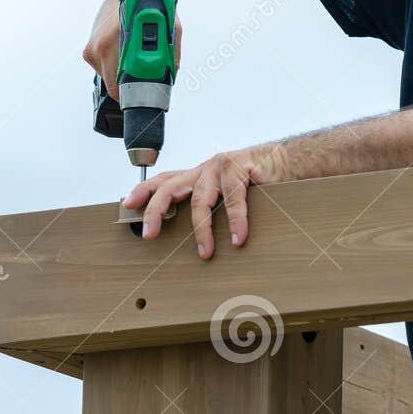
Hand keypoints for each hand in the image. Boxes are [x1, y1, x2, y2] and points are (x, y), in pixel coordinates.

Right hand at [82, 0, 181, 99]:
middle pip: (113, 84)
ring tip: (138, 51)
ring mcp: (91, 47)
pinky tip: (128, 47)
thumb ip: (170, 54)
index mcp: (110, 43)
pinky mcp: (90, 47)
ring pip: (109, 76)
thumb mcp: (171, 28)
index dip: (133, 93)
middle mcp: (97, 45)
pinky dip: (119, 63)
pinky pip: (106, 67)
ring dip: (125, 71)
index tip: (145, 94)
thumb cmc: (151, 0)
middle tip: (149, 71)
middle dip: (133, 82)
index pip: (116, 85)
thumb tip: (168, 77)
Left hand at [124, 142, 290, 256]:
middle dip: (156, 211)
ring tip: (206, 252)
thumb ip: (208, 203)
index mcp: (197, 174)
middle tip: (149, 234)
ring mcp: (221, 167)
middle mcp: (204, 168)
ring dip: (202, 230)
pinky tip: (238, 239)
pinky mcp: (241, 169)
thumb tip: (193, 235)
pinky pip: (235, 200)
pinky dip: (237, 222)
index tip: (127, 205)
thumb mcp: (225, 191)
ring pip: (201, 200)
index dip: (144, 191)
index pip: (163, 181)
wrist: (285, 161)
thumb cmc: (254, 180)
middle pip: (170, 188)